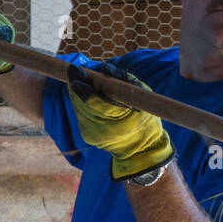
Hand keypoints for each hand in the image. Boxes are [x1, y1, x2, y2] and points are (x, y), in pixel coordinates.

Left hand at [68, 62, 173, 181]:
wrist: (142, 151)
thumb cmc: (146, 124)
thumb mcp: (140, 101)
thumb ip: (123, 84)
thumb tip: (105, 70)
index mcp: (112, 121)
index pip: (90, 99)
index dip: (81, 83)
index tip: (76, 70)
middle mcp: (96, 129)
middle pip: (80, 101)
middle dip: (77, 84)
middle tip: (75, 70)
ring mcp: (89, 133)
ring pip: (78, 106)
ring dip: (79, 91)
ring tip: (82, 79)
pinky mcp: (86, 134)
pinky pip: (81, 113)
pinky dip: (83, 101)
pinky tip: (87, 93)